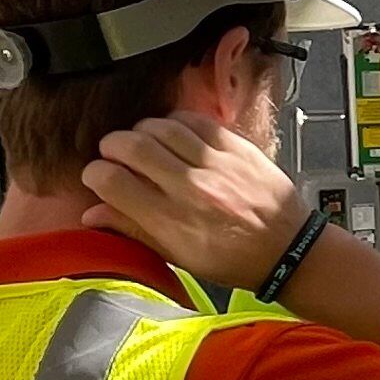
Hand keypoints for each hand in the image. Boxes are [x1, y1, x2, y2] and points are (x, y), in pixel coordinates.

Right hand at [79, 112, 315, 289]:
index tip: (97, 176)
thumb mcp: (178, 256)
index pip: (113, 181)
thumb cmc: (231, 259)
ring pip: (160, 127)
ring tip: (142, 142)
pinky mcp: (236, 147)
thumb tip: (92, 214)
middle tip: (114, 153)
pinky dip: (175, 122)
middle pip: (132, 146)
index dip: (95, 174)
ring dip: (142, 130)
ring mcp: (215, 164)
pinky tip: (173, 133)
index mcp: (170, 221)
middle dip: (112, 145)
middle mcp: (190, 189)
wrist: (287, 250)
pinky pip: (194, 120)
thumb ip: (134, 230)